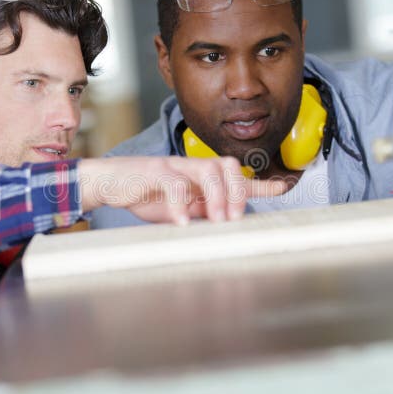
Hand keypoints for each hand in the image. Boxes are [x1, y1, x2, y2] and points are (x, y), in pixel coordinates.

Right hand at [77, 156, 285, 224]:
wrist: (109, 182)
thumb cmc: (144, 194)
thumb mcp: (180, 209)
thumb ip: (202, 214)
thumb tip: (225, 228)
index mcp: (201, 178)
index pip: (237, 177)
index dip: (261, 184)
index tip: (283, 189)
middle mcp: (192, 168)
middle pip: (228, 165)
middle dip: (238, 190)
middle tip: (235, 218)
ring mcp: (174, 167)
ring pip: (207, 168)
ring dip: (217, 196)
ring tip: (217, 219)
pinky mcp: (154, 171)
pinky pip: (173, 183)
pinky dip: (180, 205)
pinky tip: (182, 222)